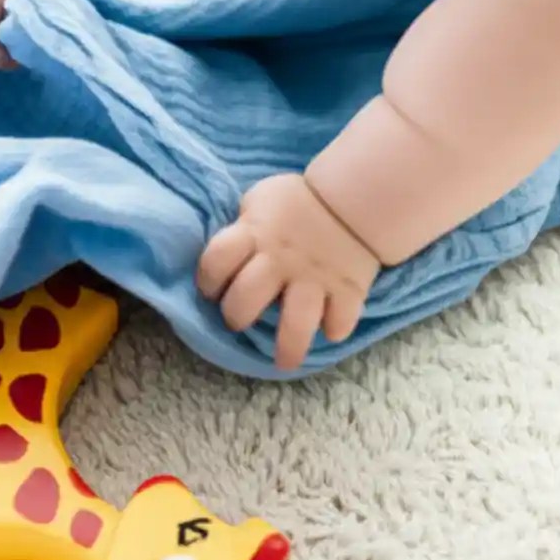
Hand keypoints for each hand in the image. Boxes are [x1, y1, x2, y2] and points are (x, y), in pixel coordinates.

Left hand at [197, 174, 380, 369]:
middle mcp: (280, 260)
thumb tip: (227, 259)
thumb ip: (243, 230)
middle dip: (236, 317)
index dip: (207, 280)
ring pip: (296, 322)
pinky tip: (329, 330)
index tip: (212, 290)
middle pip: (245, 300)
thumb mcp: (260, 202)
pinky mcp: (347, 289)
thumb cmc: (296, 201)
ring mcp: (314, 278)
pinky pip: (341, 318)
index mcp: (254, 235)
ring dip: (289, 347)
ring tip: (284, 362)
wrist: (352, 196)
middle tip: (240, 320)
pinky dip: (335, 328)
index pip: (216, 262)